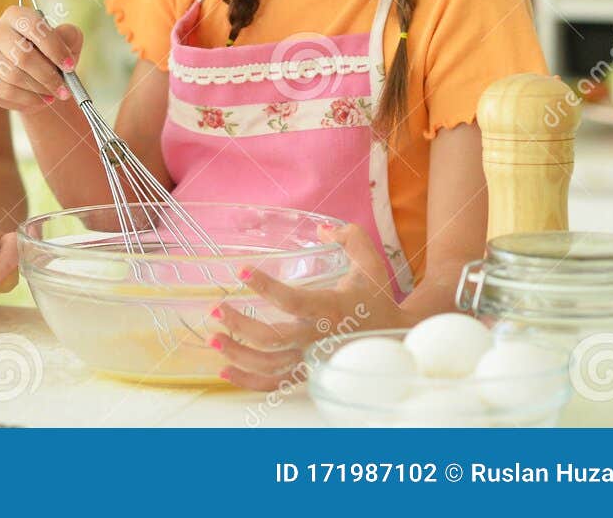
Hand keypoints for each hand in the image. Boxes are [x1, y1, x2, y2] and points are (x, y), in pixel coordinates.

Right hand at [0, 4, 83, 112]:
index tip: (70, 67)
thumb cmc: (51, 56)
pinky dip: (28, 99)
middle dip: (48, 76)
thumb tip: (65, 40)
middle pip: (21, 55)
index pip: (33, 26)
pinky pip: (6, 91)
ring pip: (14, 76)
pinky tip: (40, 100)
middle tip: (64, 90)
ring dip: (39, 89)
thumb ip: (68, 36)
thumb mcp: (66, 42)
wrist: (35, 79)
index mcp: (16, 15)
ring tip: (54, 94)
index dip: (54, 48)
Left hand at [208, 223, 407, 391]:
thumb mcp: (370, 263)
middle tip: (216, 309)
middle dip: (241, 326)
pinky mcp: (309, 373)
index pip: (294, 301)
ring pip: (270, 366)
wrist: (398, 338)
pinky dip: (249, 380)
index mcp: (333, 308)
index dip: (266, 287)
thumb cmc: (378, 298)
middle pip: (274, 339)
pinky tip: (225, 369)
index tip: (242, 271)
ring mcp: (314, 360)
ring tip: (214, 337)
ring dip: (238, 354)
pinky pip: (276, 383)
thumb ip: (349, 238)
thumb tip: (321, 228)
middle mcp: (321, 338)